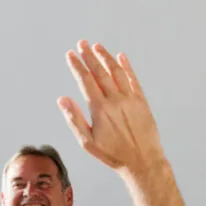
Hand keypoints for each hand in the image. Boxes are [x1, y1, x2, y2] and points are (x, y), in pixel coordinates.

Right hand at [58, 41, 164, 176]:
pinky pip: (133, 80)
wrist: (143, 161)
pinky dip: (127, 67)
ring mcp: (130, 99)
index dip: (77, 66)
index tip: (70, 55)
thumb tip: (62, 100)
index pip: (85, 80)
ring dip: (106, 57)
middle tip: (82, 43)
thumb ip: (74, 119)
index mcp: (100, 109)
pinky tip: (121, 57)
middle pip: (100, 72)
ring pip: (116, 72)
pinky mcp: (142, 102)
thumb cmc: (113, 154)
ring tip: (97, 46)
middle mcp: (115, 100)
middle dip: (89, 56)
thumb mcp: (88, 142)